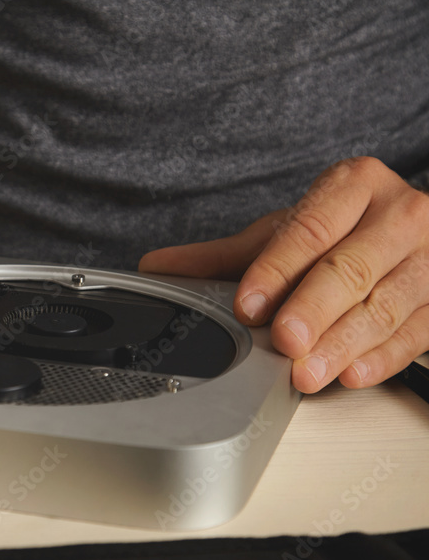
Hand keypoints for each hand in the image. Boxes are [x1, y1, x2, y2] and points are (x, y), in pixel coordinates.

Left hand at [139, 157, 428, 392]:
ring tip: (308, 370)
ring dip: (343, 343)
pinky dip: (383, 357)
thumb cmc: (341, 230)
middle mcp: (399, 215)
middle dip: (313, 309)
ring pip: (386, 304)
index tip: (246, 302)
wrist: (408, 231)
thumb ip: (224, 256)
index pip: (308, 230)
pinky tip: (353, 372)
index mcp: (354, 186)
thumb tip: (156, 268)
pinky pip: (417, 331)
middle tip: (284, 339)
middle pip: (350, 267)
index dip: (275, 270)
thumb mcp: (283, 234)